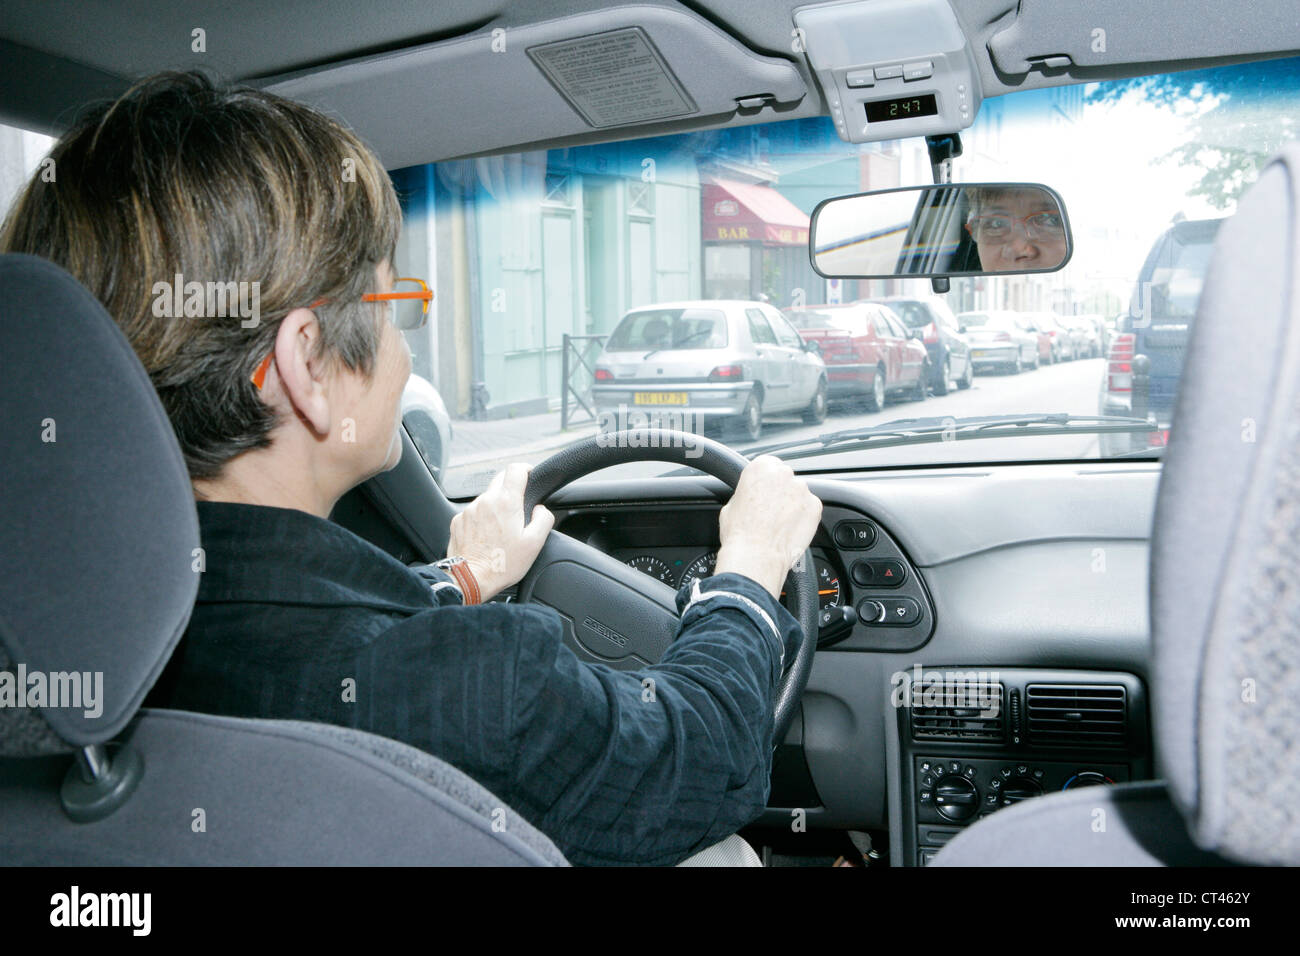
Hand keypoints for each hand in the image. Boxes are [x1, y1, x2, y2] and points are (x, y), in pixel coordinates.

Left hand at [446, 463, 553, 600]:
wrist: (470, 579)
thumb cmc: (502, 564)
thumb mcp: (534, 543)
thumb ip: (544, 519)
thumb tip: (541, 509)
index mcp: (506, 502)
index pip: (516, 469)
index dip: (526, 469)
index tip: (530, 477)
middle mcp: (485, 501)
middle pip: (500, 480)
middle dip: (512, 489)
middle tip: (518, 509)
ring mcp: (469, 510)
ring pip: (487, 498)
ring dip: (496, 507)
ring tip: (501, 530)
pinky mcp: (458, 521)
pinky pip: (474, 512)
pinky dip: (482, 519)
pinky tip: (487, 537)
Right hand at [714, 455, 821, 598]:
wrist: (756, 555)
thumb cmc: (740, 533)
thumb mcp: (731, 504)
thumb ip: (746, 492)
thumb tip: (749, 496)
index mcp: (761, 467)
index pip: (768, 464)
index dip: (765, 480)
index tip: (763, 491)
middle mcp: (783, 474)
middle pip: (785, 477)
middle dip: (780, 491)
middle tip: (769, 510)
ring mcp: (802, 490)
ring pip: (799, 493)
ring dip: (792, 503)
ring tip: (780, 523)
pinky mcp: (815, 507)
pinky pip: (810, 507)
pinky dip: (803, 516)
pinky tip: (791, 528)